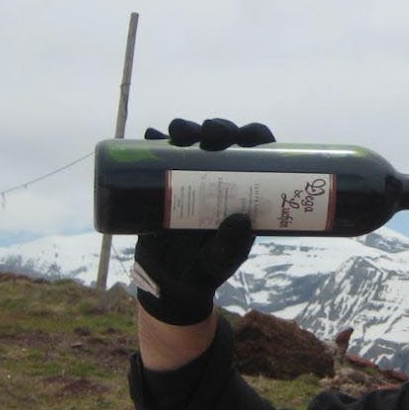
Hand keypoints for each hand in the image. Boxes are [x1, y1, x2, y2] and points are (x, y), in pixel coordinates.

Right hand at [131, 118, 275, 325]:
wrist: (170, 281)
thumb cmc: (206, 267)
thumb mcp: (222, 259)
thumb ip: (232, 244)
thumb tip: (241, 219)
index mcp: (244, 189)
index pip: (257, 153)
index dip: (255, 136)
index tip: (247, 135)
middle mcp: (219, 176)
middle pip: (223, 141)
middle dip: (218, 129)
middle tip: (210, 133)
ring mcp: (188, 176)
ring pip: (192, 142)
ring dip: (186, 129)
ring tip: (178, 132)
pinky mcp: (161, 181)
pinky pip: (158, 155)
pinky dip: (154, 141)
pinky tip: (152, 134)